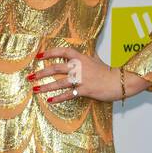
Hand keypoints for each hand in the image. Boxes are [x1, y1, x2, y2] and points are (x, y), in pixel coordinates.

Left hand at [32, 47, 146, 103]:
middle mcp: (79, 67)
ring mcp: (82, 79)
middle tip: (30, 76)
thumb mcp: (95, 60)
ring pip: (59, 82)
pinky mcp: (86, 90)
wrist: (122, 81)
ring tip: (35, 89)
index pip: (63, 52)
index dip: (49, 53)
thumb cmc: (108, 72)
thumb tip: (77, 54)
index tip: (38, 56)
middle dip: (41, 73)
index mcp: (81, 58)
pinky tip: (50, 100)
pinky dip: (59, 97)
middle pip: (56, 68)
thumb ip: (84, 58)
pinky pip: (69, 94)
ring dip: (46, 86)